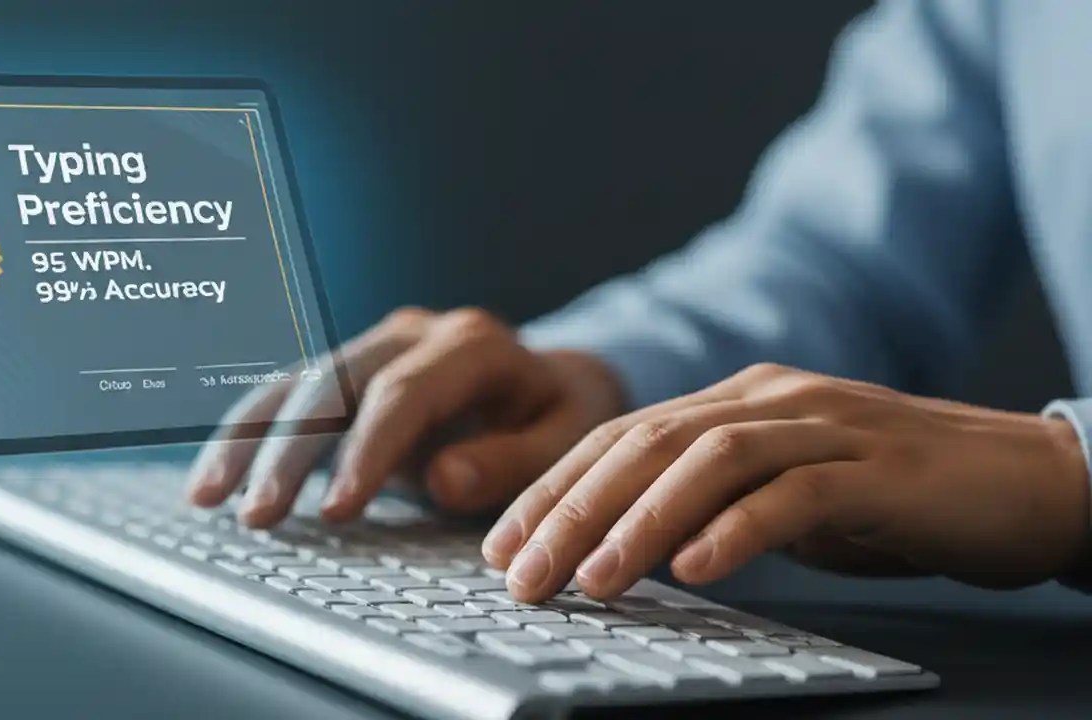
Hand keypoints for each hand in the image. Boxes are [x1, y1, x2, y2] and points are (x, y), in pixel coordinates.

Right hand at [188, 307, 624, 525]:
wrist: (551, 380)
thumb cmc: (560, 415)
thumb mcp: (565, 438)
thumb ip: (511, 459)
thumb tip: (443, 477)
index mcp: (471, 344)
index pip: (404, 394)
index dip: (366, 452)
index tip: (337, 510)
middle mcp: (412, 334)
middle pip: (334, 383)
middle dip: (289, 451)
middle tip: (257, 515)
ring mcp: (374, 347)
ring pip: (297, 382)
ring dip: (248, 439)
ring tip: (208, 497)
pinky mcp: (349, 371)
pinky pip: (289, 394)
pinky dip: (249, 434)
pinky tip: (215, 476)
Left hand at [481, 363, 1090, 601]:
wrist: (1024, 476)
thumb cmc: (893, 495)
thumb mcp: (784, 492)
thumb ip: (715, 501)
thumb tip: (631, 545)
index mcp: (739, 400)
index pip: (622, 437)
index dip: (554, 488)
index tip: (502, 543)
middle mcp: (772, 399)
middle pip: (648, 443)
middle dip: (571, 509)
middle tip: (520, 572)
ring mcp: (827, 427)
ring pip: (709, 461)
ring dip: (638, 521)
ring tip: (589, 580)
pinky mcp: (880, 470)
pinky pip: (795, 496)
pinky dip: (738, 530)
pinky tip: (695, 568)